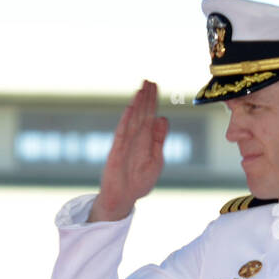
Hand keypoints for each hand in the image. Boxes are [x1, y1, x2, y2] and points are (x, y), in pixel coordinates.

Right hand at [88, 80, 168, 221]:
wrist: (123, 199)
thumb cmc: (139, 182)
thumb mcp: (156, 160)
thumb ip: (158, 140)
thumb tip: (162, 118)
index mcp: (145, 141)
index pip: (150, 116)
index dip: (152, 101)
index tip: (154, 85)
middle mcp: (135, 139)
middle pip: (141, 114)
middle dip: (145, 98)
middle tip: (148, 80)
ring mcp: (125, 145)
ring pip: (132, 120)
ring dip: (137, 105)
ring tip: (141, 89)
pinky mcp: (116, 153)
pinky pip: (122, 134)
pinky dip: (126, 121)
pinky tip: (130, 109)